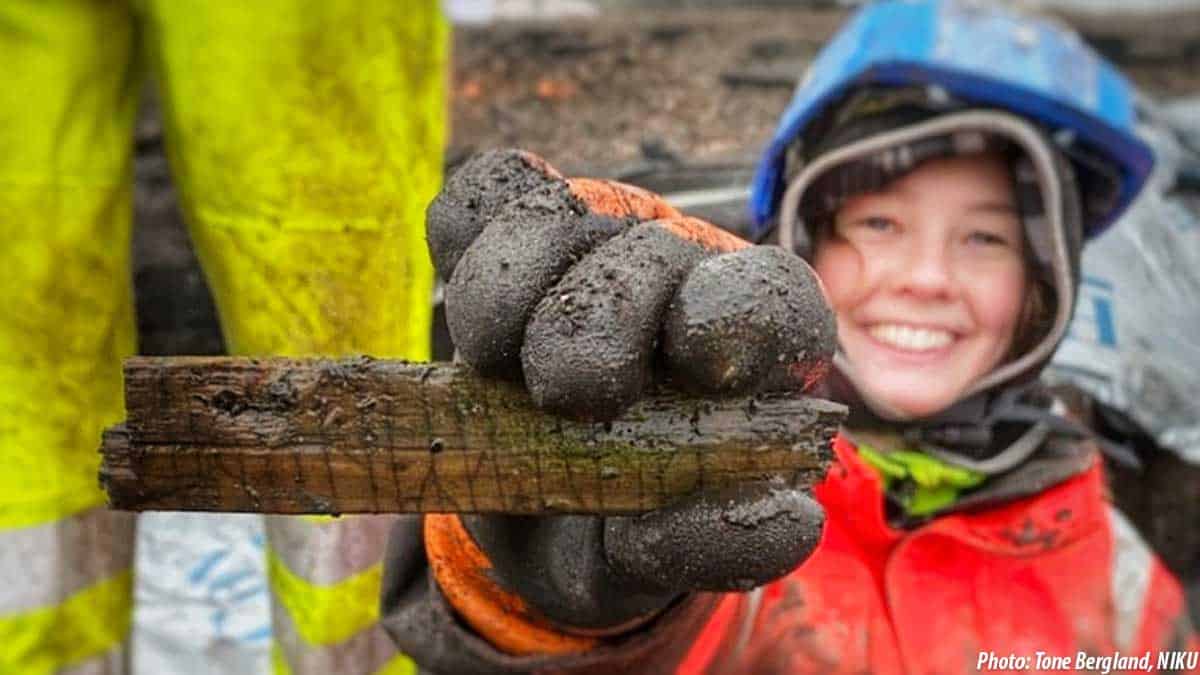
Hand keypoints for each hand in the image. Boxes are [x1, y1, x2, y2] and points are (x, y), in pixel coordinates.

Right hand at [422, 149, 834, 650]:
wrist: (527, 517)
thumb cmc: (613, 532)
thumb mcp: (655, 559)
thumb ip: (712, 539)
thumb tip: (791, 520)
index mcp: (747, 354)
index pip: (771, 298)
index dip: (738, 314)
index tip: (701, 363)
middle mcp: (676, 279)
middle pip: (650, 251)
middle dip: (599, 321)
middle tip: (566, 394)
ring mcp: (592, 246)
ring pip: (556, 214)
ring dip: (510, 285)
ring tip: (492, 358)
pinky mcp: (509, 238)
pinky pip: (485, 194)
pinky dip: (464, 232)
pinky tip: (464, 295)